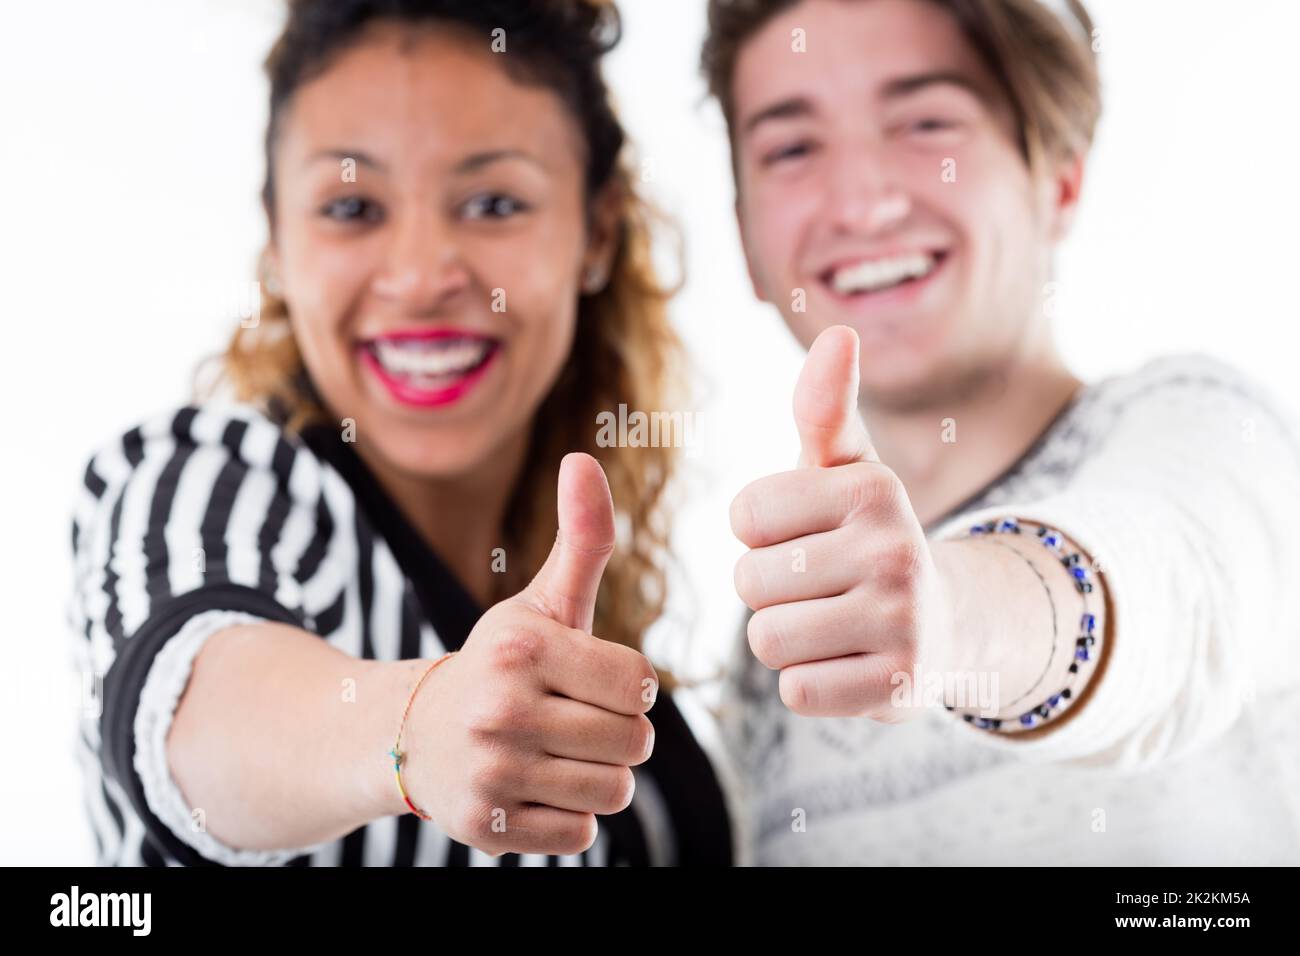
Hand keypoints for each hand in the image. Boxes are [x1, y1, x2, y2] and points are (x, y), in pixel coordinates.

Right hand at [403, 453, 657, 855]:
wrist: (411, 731)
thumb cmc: (500, 663)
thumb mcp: (542, 602)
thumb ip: (583, 538)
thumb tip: (584, 457)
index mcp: (525, 648)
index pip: (641, 685)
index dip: (626, 685)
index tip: (589, 679)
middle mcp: (502, 709)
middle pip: (635, 743)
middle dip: (616, 733)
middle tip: (573, 720)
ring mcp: (492, 772)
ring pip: (614, 792)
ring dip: (597, 776)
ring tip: (554, 753)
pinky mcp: (487, 826)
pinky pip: (580, 834)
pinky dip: (568, 816)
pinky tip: (533, 786)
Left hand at [730, 326, 955, 719]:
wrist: (944, 623)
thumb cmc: (865, 535)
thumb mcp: (846, 470)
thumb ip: (824, 407)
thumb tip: (837, 331)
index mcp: (872, 488)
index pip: (745, 514)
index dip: (760, 533)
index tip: (804, 535)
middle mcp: (896, 549)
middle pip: (750, 581)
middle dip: (769, 591)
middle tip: (820, 587)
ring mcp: (904, 622)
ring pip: (768, 641)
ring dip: (785, 640)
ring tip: (831, 625)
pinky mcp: (901, 687)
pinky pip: (796, 692)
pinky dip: (810, 685)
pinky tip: (848, 664)